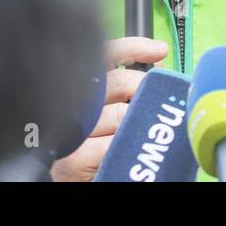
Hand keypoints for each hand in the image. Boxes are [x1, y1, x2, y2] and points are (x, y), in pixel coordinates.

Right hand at [49, 36, 169, 181]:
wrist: (66, 178)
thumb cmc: (89, 141)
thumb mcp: (104, 108)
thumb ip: (123, 87)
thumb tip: (157, 69)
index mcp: (79, 86)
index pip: (105, 54)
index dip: (134, 47)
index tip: (159, 50)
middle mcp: (72, 102)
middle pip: (119, 81)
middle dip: (145, 89)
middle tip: (156, 100)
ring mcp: (72, 130)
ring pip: (122, 114)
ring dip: (138, 122)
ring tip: (137, 130)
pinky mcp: (75, 157)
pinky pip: (116, 143)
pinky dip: (128, 144)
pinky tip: (126, 147)